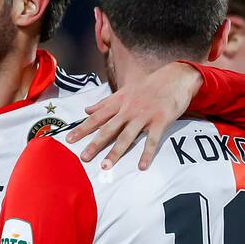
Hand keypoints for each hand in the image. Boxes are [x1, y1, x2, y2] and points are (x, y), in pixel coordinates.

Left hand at [63, 61, 202, 170]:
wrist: (176, 77)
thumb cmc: (149, 86)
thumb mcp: (125, 91)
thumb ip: (105, 103)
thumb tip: (87, 110)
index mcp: (120, 102)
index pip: (97, 117)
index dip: (83, 128)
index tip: (69, 139)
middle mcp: (129, 109)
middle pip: (109, 128)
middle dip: (95, 143)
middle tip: (84, 158)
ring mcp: (145, 115)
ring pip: (127, 136)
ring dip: (116, 152)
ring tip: (106, 166)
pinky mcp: (160, 120)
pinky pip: (152, 140)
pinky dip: (147, 153)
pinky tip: (141, 166)